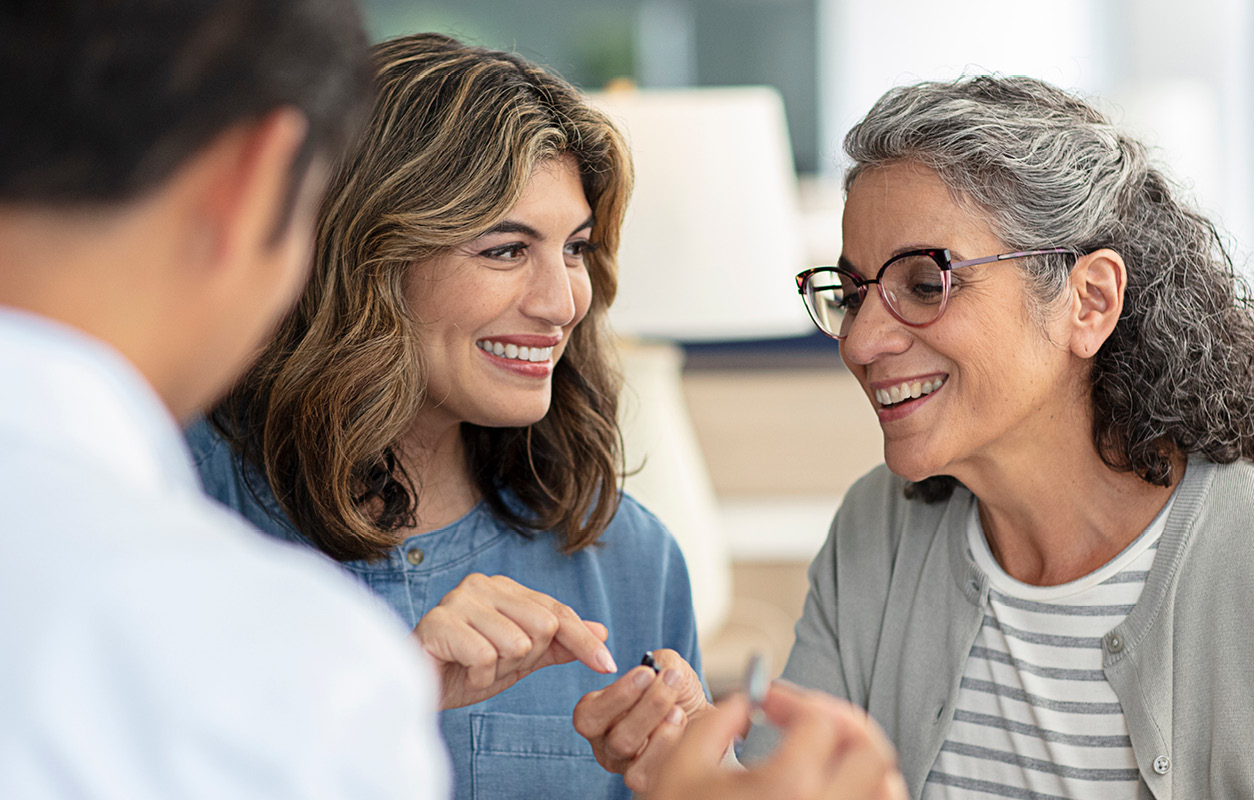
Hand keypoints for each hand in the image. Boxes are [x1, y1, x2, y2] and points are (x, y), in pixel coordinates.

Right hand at [414, 573, 617, 708]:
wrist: (418, 690)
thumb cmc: (466, 670)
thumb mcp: (521, 660)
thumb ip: (560, 644)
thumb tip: (603, 631)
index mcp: (504, 588)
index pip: (559, 611)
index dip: (584, 640)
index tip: (608, 665)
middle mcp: (482, 585)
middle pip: (543, 625)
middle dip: (527, 659)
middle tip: (499, 666)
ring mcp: (458, 600)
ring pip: (516, 643)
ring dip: (500, 670)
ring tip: (476, 668)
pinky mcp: (438, 622)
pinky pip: (485, 657)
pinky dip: (479, 676)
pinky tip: (461, 671)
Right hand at [572, 649, 708, 791]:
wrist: (701, 717)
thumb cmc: (676, 692)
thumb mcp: (667, 668)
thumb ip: (659, 662)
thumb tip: (658, 669)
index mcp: (597, 714)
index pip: (588, 714)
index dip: (618, 694)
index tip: (647, 673)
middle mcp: (604, 744)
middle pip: (614, 735)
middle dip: (647, 705)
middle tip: (670, 682)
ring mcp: (623, 766)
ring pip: (628, 749)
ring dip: (658, 721)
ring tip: (679, 709)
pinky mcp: (642, 780)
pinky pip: (645, 771)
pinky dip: (667, 745)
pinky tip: (681, 727)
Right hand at [646, 682, 906, 799]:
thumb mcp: (682, 764)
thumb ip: (717, 720)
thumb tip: (746, 702)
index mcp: (784, 789)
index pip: (819, 723)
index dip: (791, 699)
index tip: (766, 702)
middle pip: (870, 752)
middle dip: (842, 721)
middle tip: (810, 716)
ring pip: (886, 788)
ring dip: (863, 759)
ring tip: (830, 749)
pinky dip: (869, 793)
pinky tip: (836, 785)